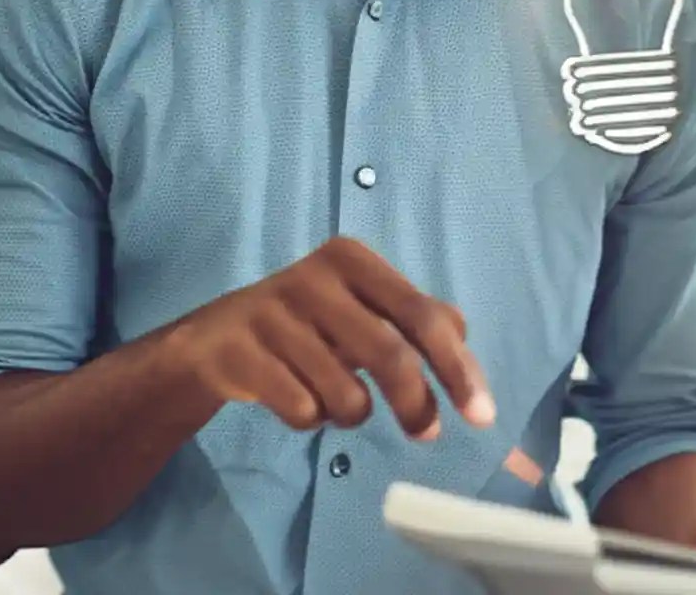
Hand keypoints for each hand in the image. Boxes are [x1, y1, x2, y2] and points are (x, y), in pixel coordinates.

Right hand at [170, 236, 495, 435]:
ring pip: (345, 393)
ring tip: (339, 401)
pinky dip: (311, 419)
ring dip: (353, 413)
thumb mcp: (365, 311)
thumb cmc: (310, 324)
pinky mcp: (240, 353)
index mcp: (353, 260)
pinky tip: (297, 400)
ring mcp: (272, 315)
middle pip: (389, 354)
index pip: (422, 316)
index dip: (457, 368)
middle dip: (416, 403)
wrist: (213, 341)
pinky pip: (302, 411)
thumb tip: (469, 357)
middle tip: (428, 434)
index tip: (481, 415)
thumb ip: (420, 326)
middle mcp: (313, 277)